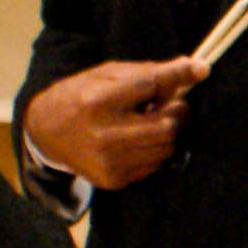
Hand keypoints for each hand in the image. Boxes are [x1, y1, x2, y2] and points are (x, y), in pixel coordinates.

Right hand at [25, 56, 202, 189]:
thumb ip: (147, 73)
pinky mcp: (114, 179)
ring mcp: (109, 161)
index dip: (179, 77)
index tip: (201, 69)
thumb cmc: (81, 96)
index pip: (151, 86)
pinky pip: (155, 165)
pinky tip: (138, 139)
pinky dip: (155, 149)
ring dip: (167, 132)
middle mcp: (104, 135)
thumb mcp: (106, 75)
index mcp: (98, 101)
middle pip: (167, 126)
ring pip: (166, 148)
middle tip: (172, 104)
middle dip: (177, 112)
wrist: (46, 132)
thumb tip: (195, 68)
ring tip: (151, 121)